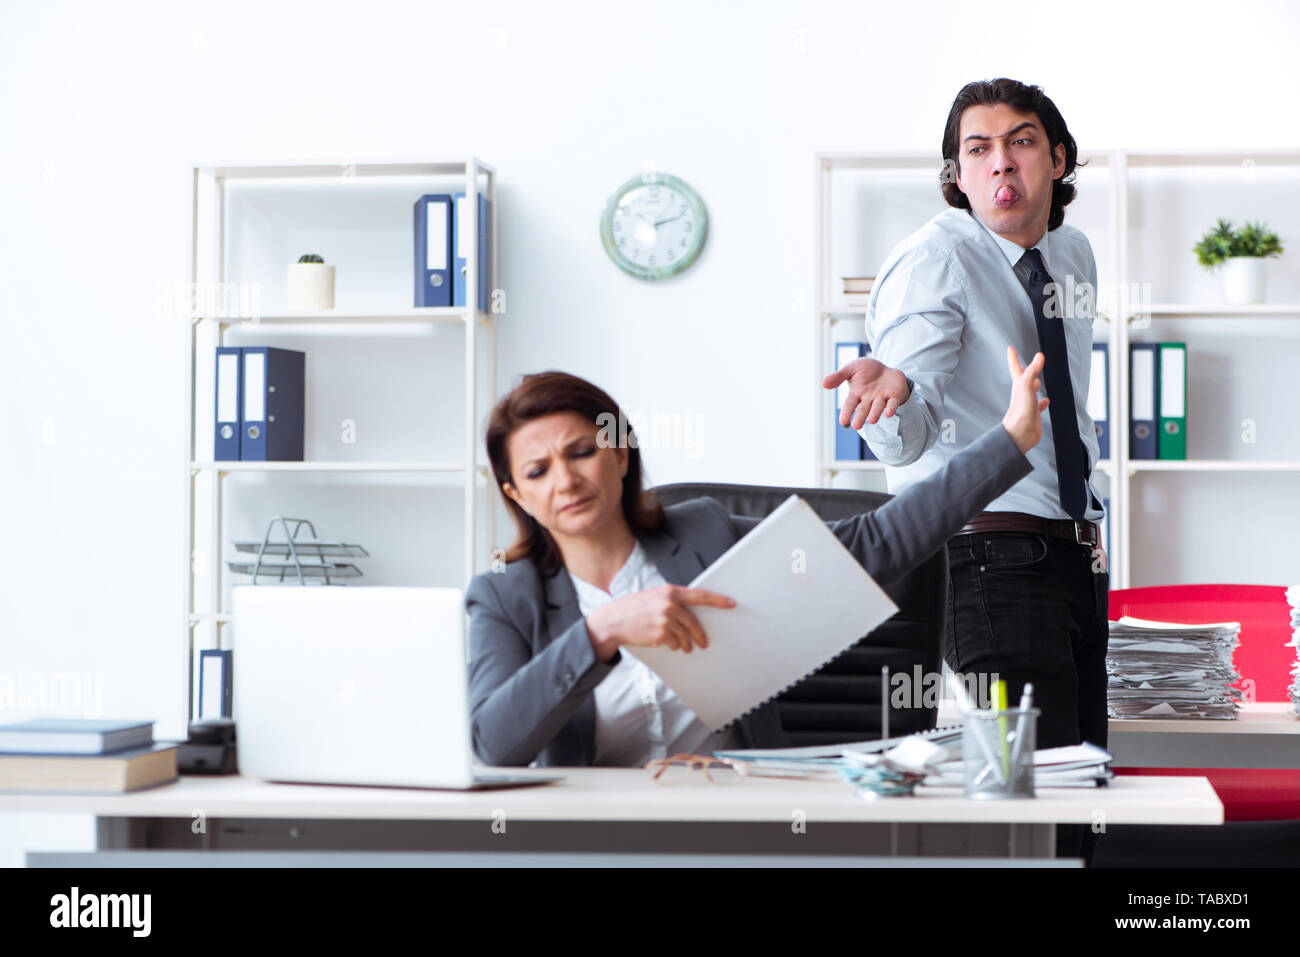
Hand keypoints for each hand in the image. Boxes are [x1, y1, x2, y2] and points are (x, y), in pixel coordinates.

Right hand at [585, 585, 734, 661]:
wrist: (613, 621)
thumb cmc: (633, 609)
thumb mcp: (653, 597)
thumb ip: (671, 601)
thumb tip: (689, 612)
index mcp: (669, 592)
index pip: (699, 595)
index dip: (717, 600)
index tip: (731, 603)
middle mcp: (669, 604)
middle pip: (694, 622)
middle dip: (700, 634)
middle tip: (703, 642)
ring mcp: (665, 620)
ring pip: (685, 635)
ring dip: (686, 643)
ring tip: (684, 646)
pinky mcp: (660, 634)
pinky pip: (675, 643)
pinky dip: (675, 646)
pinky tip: (670, 644)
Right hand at [821, 357, 911, 428]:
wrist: (885, 368)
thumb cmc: (866, 370)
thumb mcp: (851, 369)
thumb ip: (838, 376)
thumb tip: (823, 383)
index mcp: (856, 394)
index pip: (850, 404)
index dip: (846, 413)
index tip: (843, 422)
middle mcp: (868, 399)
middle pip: (864, 409)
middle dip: (860, 417)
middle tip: (856, 426)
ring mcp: (882, 398)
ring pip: (878, 407)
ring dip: (875, 414)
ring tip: (872, 420)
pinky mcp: (894, 396)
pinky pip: (893, 403)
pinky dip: (890, 408)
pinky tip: (888, 413)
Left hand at [1000, 347, 1049, 453]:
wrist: (1020, 433)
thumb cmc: (1020, 410)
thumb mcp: (1026, 385)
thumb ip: (1033, 370)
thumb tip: (1039, 356)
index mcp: (1018, 385)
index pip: (1015, 367)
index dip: (1013, 357)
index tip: (1010, 348)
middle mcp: (1022, 393)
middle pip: (1023, 378)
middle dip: (1025, 370)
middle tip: (1024, 363)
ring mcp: (1027, 403)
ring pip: (1031, 391)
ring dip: (1034, 385)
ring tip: (1038, 380)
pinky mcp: (1033, 413)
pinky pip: (1038, 405)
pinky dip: (1042, 402)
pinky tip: (1046, 401)